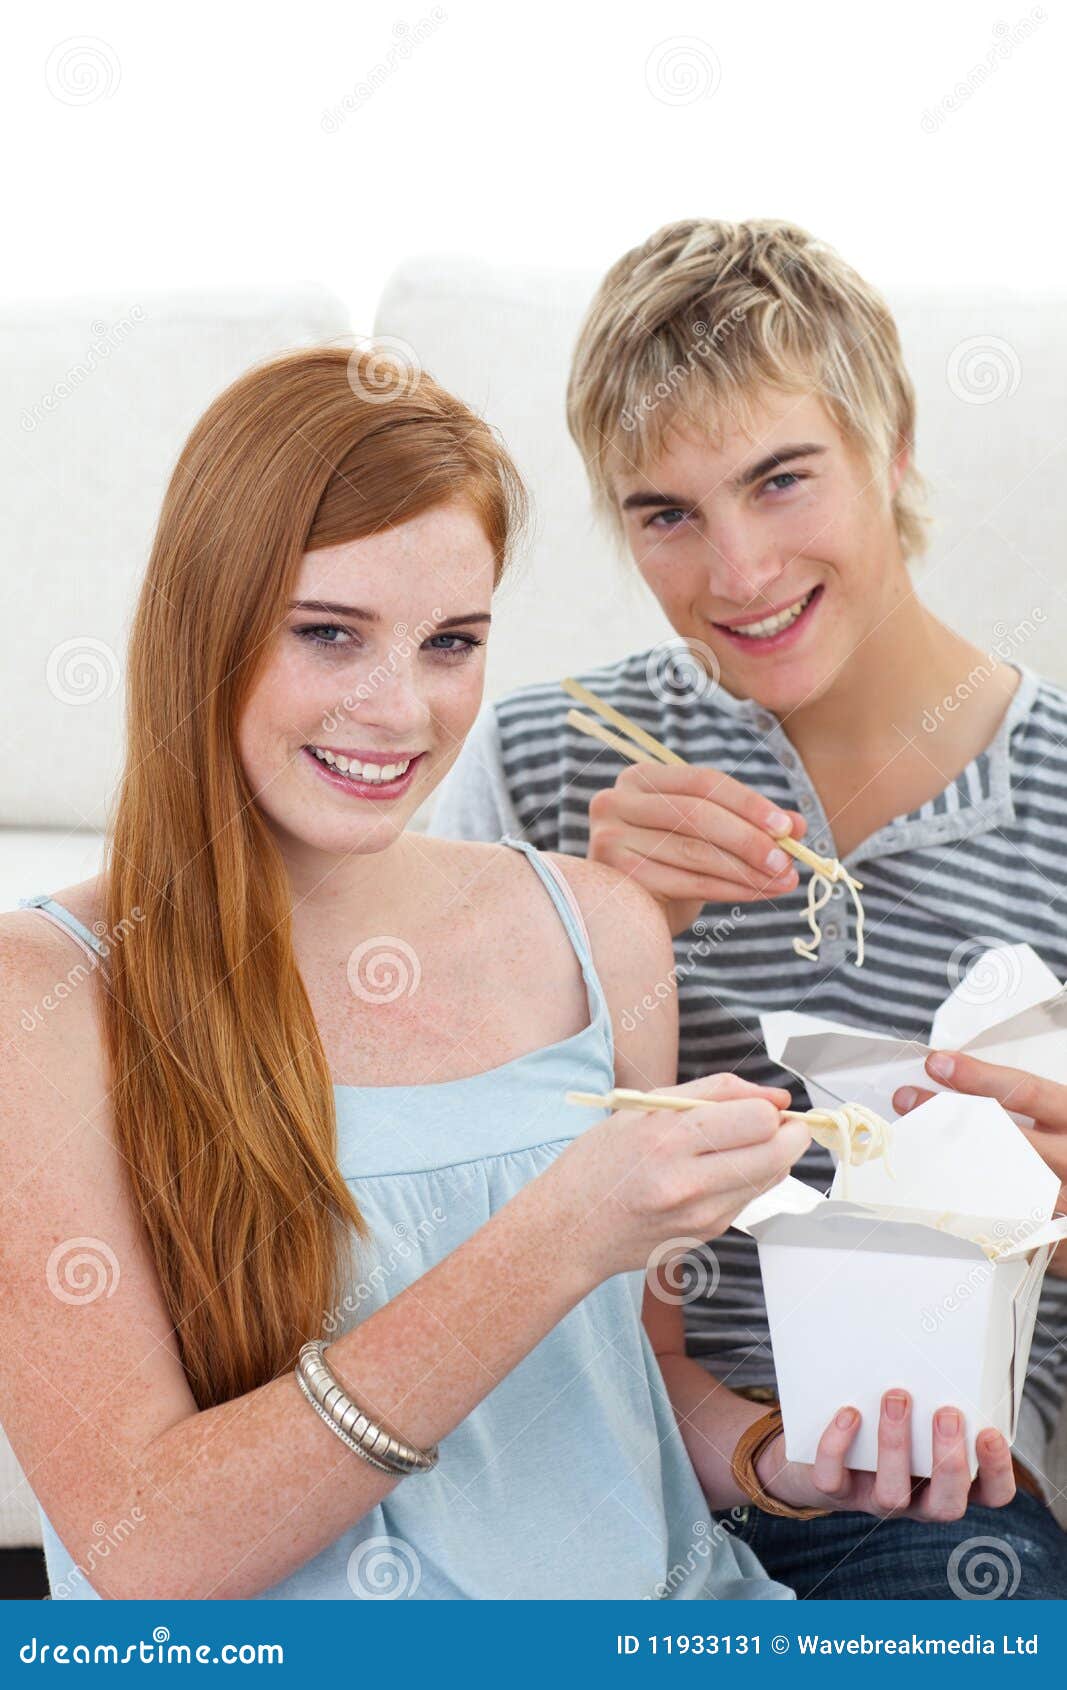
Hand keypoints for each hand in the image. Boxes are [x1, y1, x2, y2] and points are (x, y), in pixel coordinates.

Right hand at [549, 1074, 810, 1287]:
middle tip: (780, 1122)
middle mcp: (688, 1182)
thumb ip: (714, 1091)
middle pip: (778, 1153)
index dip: (771, 1108)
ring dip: (772, 1155)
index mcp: (667, 1139)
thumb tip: (776, 1096)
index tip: (765, 1104)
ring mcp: (701, 1216)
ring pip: (771, 1178)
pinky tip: (716, 1172)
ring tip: (743, 1143)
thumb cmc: (600, 1162)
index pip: (758, 1120)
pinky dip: (747, 1179)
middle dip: (791, 1132)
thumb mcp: (643, 1107)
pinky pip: (749, 1199)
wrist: (569, 1231)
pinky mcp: (706, 1236)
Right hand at [588, 762, 807, 937]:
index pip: (702, 782)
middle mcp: (615, 802)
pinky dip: (731, 889)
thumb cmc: (672, 864)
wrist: (633, 912)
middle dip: (749, 838)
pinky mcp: (620, 877)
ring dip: (747, 868)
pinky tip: (758, 893)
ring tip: (783, 880)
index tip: (787, 826)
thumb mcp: (710, 836)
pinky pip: (688, 882)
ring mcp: (611, 839)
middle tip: (788, 860)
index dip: (748, 803)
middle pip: (696, 815)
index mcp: (639, 778)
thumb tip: (798, 825)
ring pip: (695, 852)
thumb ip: (748, 823)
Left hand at [758, 1389, 1015, 1520]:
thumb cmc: (879, 1423)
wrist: (815, 1455)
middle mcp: (918, 1500)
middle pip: (948, 1505)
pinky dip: (838, 1447)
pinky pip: (834, 1481)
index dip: (997, 1471)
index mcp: (948, 1481)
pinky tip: (848, 1413)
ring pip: (892, 1495)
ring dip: (896, 1444)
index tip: (990, 1432)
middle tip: (947, 1414)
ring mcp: (875, 1499)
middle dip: (950, 1462)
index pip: (992, 1495)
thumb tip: (934, 1325)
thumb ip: (932, 1389)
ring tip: (896, 1397)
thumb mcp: (915, 1410)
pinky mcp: (835, 1491)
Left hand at [894, 1051, 1066, 1272]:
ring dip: (943, 1159)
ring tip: (910, 1144)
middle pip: (998, 1133)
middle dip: (946, 1113)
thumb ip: (1028, 1108)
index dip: (978, 1077)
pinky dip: (959, 1203)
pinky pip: (995, 1219)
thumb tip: (965, 1087)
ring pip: (991, 1179)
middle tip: (907, 1099)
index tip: (938, 1064)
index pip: (1026, 1092)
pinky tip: (930, 1191)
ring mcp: (1059, 1201)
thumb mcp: (1061, 1121)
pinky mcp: (1046, 1236)